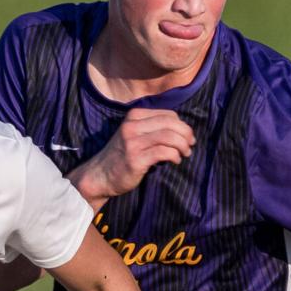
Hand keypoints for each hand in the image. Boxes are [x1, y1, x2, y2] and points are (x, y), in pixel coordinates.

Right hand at [70, 108, 194, 206]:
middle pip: (171, 123)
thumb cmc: (121, 156)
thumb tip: (183, 130)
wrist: (100, 176)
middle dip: (186, 134)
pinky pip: (163, 152)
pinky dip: (174, 156)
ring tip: (185, 154)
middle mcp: (132, 126)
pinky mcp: (135, 158)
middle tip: (190, 145)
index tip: (187, 137)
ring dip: (183, 145)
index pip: (168, 114)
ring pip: (169, 136)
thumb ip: (153, 128)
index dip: (183, 125)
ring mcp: (133, 142)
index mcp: (134, 116)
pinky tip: (175, 161)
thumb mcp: (134, 135)